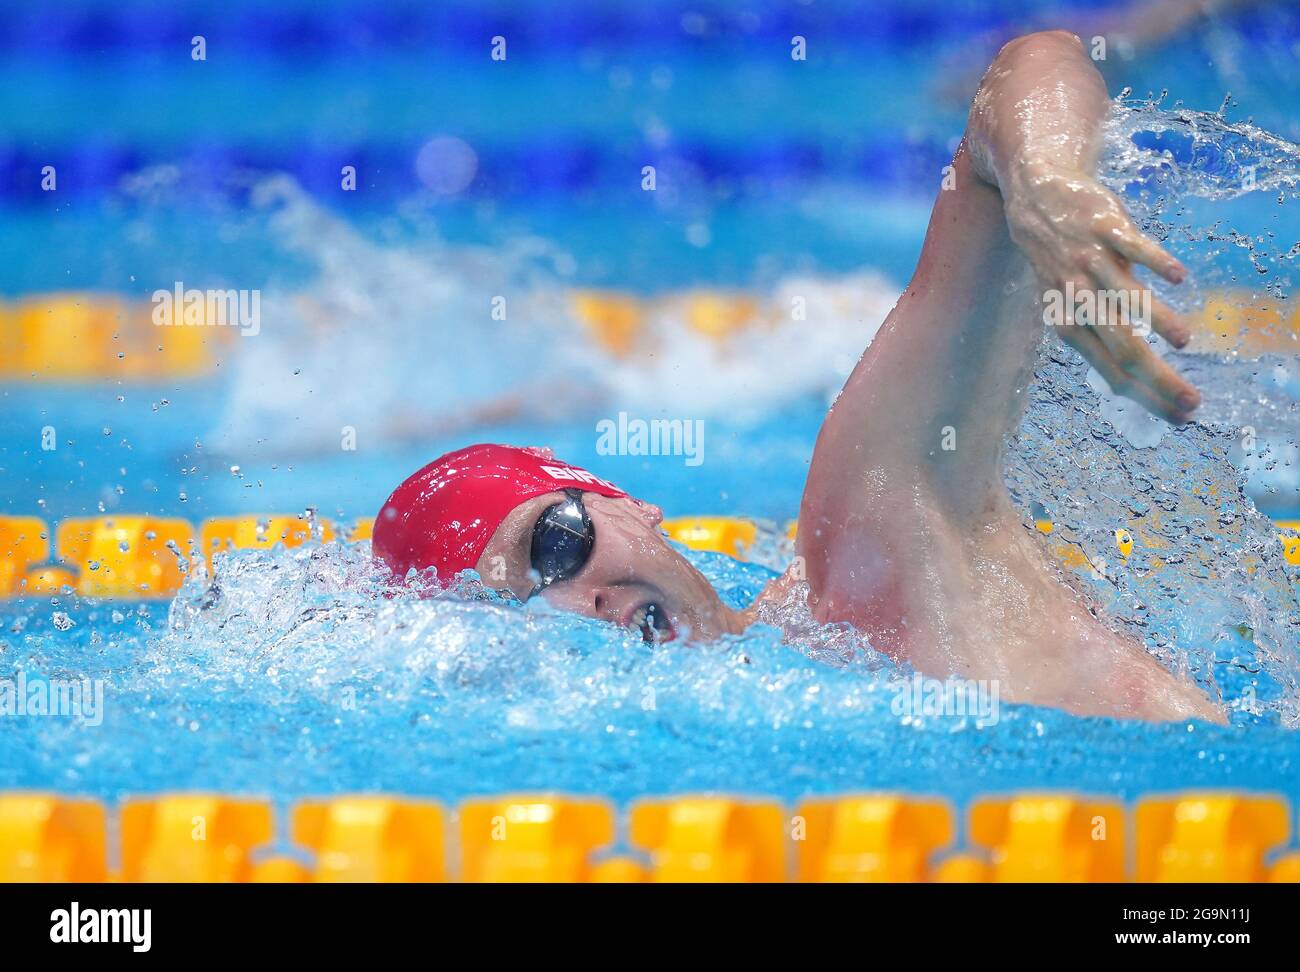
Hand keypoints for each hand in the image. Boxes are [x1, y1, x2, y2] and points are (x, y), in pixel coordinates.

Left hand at [1004, 159, 1199, 423]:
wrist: (1034, 197)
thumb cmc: (1057, 261)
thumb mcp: (1065, 304)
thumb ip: (1098, 336)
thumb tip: (1130, 378)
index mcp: (1069, 324)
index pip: (1112, 371)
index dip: (1146, 397)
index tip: (1180, 415)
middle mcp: (1079, 297)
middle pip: (1123, 347)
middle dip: (1159, 378)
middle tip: (1193, 400)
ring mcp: (1092, 261)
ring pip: (1127, 298)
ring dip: (1158, 320)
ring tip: (1184, 341)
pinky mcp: (1105, 227)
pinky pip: (1133, 246)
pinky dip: (1156, 261)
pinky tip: (1178, 277)